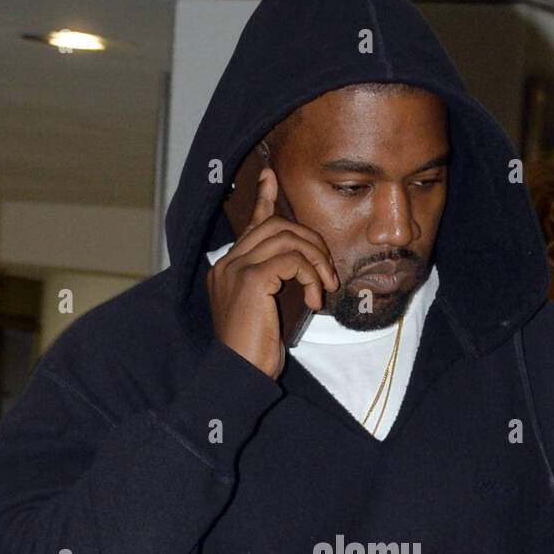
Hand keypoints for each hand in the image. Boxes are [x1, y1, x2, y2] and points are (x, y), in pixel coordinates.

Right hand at [205, 166, 337, 379]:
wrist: (238, 374)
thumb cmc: (253, 351)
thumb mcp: (266, 311)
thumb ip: (273, 284)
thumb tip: (300, 269)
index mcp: (227, 268)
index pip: (250, 226)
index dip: (264, 200)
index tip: (271, 178)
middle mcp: (227, 263)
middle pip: (275, 226)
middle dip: (310, 240)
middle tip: (327, 269)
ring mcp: (236, 269)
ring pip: (286, 238)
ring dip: (316, 259)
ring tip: (325, 285)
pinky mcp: (252, 281)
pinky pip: (292, 260)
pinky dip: (311, 275)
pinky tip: (315, 298)